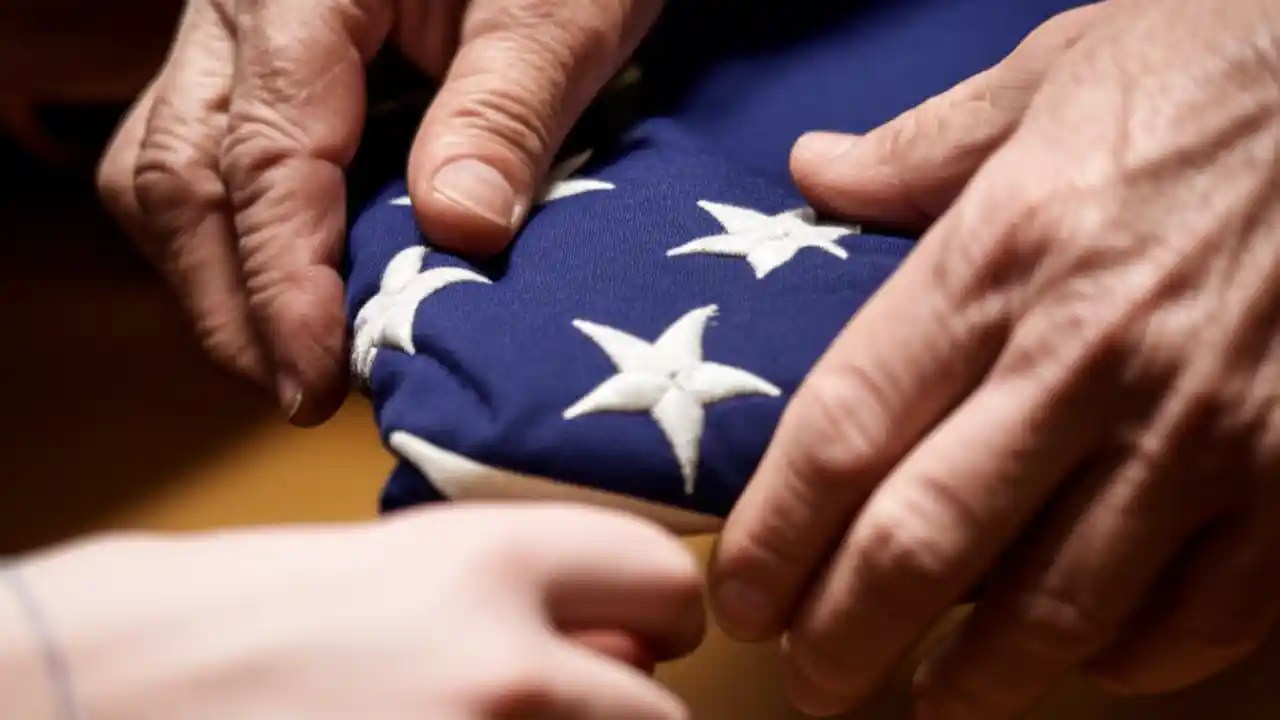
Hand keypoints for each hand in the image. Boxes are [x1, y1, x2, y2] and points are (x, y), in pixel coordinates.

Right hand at [11, 504, 702, 719]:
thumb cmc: (216, 616)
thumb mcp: (383, 564)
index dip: (660, 610)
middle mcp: (506, 670)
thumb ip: (510, 596)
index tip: (643, 631)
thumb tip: (603, 641)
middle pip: (662, 713)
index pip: (665, 580)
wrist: (87, 691)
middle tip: (566, 705)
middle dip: (624, 709)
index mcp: (487, 562)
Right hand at [95, 0, 660, 424]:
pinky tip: (289, 281)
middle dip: (227, 299)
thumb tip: (456, 233)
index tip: (314, 379)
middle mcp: (237, 5)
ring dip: (215, 272)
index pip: (265, 158)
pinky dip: (232, 229)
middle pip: (179, 173)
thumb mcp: (561, 11)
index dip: (281, 282)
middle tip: (297, 392)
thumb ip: (504, 112)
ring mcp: (235, 26)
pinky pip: (201, 147)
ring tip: (288, 355)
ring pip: (169, 164)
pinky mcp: (257, 51)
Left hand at [710, 1, 1279, 716]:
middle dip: (848, 636)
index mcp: (1002, 256)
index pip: (843, 430)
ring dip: (979, 680)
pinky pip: (1197, 615)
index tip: (743, 593)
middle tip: (813, 683)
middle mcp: (1090, 356)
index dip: (774, 534)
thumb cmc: (1217, 69)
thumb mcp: (1051, 73)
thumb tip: (817, 171)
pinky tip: (1083, 654)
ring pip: (1059, 608)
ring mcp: (1206, 427)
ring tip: (929, 700)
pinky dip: (1126, 655)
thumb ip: (920, 147)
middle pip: (926, 543)